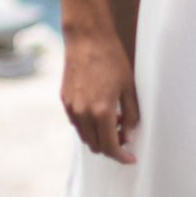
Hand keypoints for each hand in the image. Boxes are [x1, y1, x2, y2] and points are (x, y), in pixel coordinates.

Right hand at [60, 31, 139, 164]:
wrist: (87, 38)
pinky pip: (76, 122)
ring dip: (99, 136)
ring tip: (114, 120)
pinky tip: (99, 111)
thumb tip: (128, 136)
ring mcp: (71, 107)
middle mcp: (83, 113)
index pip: (111, 147)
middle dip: (111, 147)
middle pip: (95, 146)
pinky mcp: (64, 99)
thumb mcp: (129, 88)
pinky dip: (88, 125)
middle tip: (125, 137)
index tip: (130, 158)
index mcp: (101, 111)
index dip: (122, 156)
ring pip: (84, 136)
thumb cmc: (111, 59)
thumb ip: (131, 116)